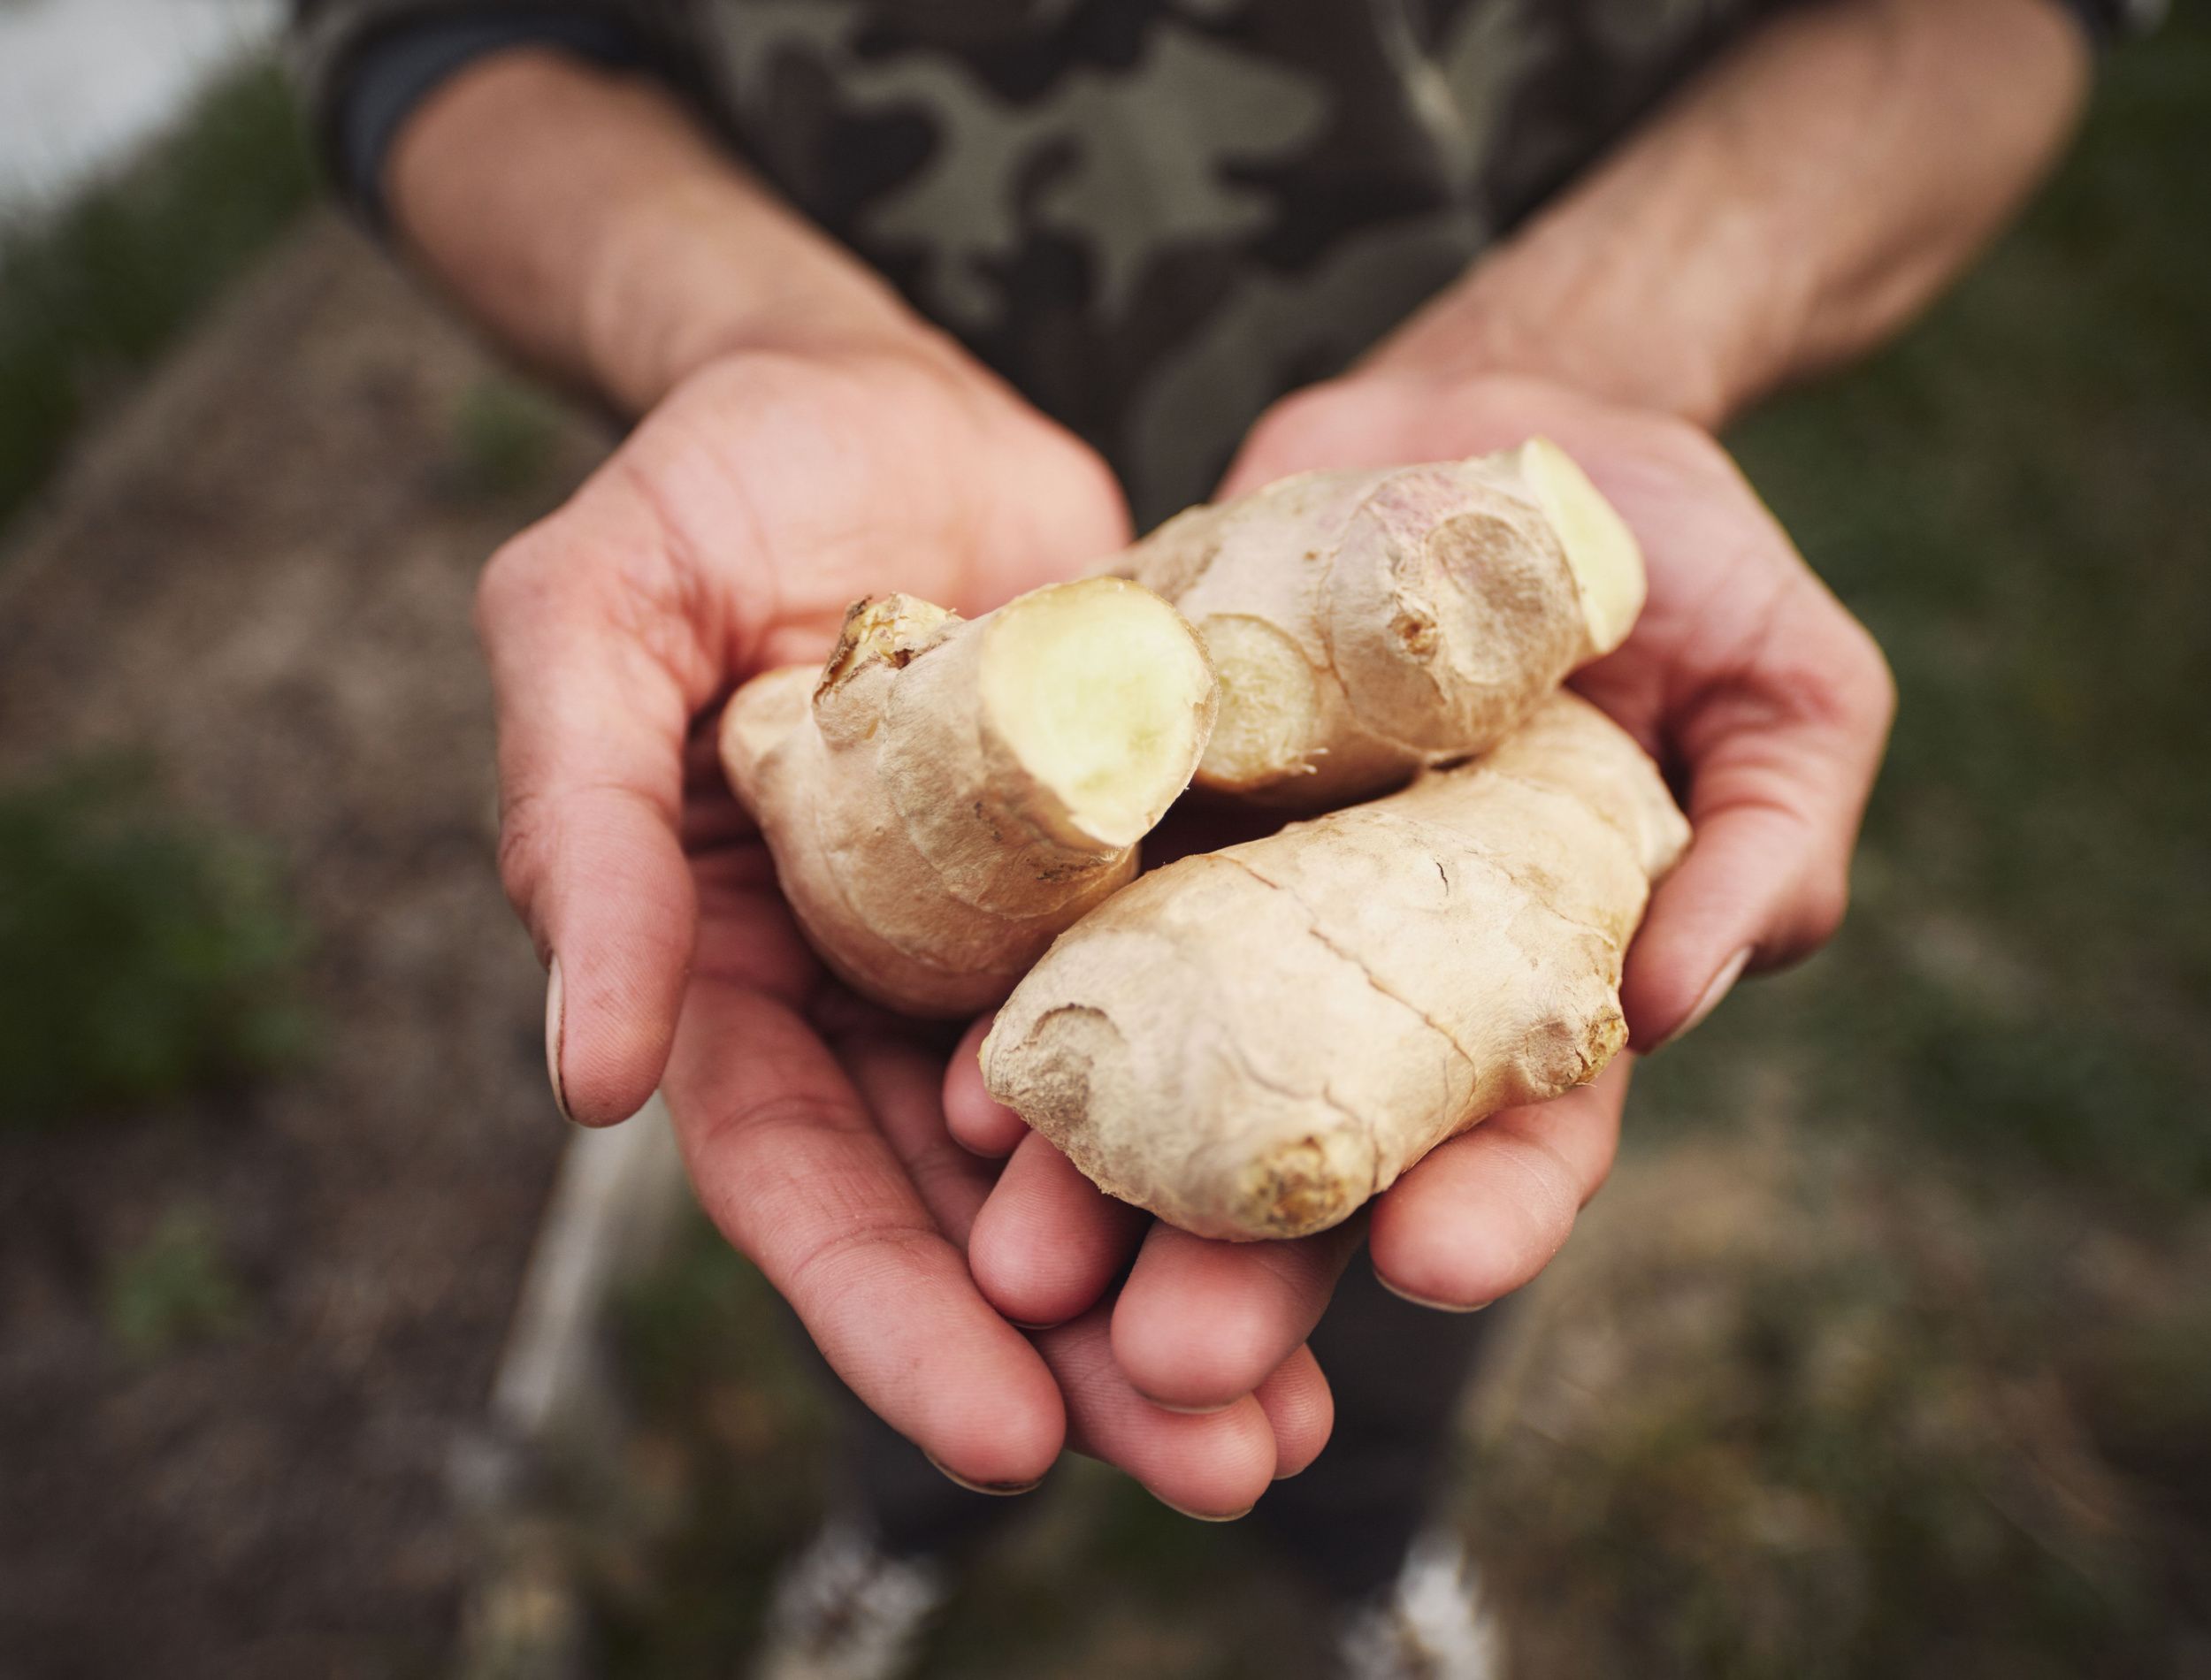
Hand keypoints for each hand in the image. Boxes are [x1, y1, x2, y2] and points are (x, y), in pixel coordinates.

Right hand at [479, 335, 1328, 1512]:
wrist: (879, 387)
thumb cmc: (703, 484)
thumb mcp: (595, 623)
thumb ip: (581, 827)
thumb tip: (591, 1079)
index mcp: (739, 971)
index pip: (799, 1177)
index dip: (889, 1312)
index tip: (1003, 1437)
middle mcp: (885, 991)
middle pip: (979, 1211)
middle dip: (1087, 1351)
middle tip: (1223, 1467)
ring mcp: (1029, 942)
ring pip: (1117, 1139)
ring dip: (1209, 1272)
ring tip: (1316, 1408)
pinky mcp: (1153, 868)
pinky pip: (1224, 996)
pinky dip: (1286, 1100)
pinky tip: (1384, 1192)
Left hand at [943, 370, 1891, 1408]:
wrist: (1488, 418)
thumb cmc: (1672, 555)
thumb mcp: (1787, 682)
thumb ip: (1768, 838)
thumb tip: (1677, 997)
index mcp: (1533, 975)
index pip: (1519, 1130)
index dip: (1486, 1205)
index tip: (1432, 1264)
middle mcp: (1369, 966)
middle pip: (1307, 1143)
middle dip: (1242, 1265)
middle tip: (1168, 1361)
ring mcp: (1243, 890)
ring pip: (1160, 1068)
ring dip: (1093, 1182)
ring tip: (1025, 1267)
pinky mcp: (1141, 804)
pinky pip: (1070, 918)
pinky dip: (1018, 1005)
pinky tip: (961, 1085)